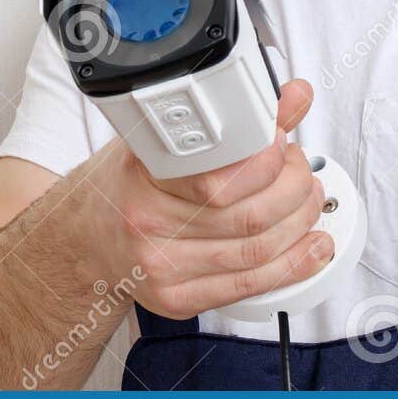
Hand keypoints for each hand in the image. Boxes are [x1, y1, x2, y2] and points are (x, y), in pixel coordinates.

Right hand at [88, 78, 333, 318]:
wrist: (86, 236)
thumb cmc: (129, 183)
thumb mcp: (168, 139)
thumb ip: (235, 120)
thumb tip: (292, 99)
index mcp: (143, 176)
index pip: (217, 179)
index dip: (266, 162)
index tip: (283, 144)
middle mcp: (148, 225)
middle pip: (248, 217)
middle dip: (294, 190)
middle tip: (301, 170)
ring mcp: (162, 269)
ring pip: (256, 252)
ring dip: (299, 224)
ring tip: (309, 200)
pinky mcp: (178, 299)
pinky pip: (249, 286)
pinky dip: (293, 265)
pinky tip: (311, 246)